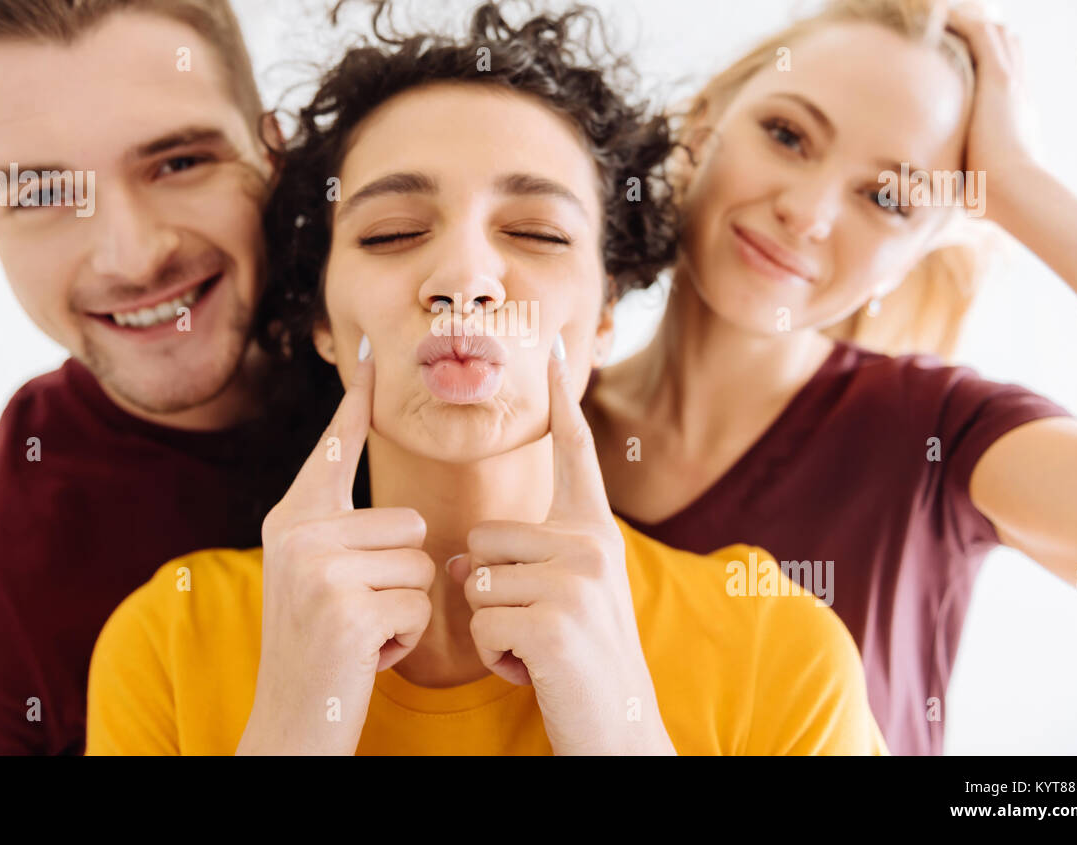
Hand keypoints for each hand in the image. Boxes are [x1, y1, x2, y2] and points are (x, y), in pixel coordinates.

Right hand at [238, 338, 435, 754]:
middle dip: (401, 577)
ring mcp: (318, 569)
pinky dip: (405, 640)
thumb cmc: (320, 649)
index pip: (334, 450)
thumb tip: (406, 512)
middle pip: (408, 522)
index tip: (372, 350)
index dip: (356, 401)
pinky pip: (418, 605)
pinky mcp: (346, 607)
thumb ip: (345, 533)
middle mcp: (297, 533)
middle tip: (357, 614)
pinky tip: (366, 656)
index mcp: (291, 519)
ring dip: (405, 609)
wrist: (292, 721)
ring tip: (361, 633)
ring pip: (420, 564)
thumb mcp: (319, 578)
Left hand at [448, 341, 674, 754]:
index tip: (550, 346)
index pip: (573, 452)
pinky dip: (494, 656)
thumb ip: (522, 563)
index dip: (559, 399)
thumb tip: (457, 558)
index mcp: (596, 531)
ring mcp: (577, 580)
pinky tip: (534, 672)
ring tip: (537, 651)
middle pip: (484, 535)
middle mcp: (593, 543)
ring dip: (491, 628)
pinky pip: (481, 621)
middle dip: (491, 591)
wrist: (619, 731)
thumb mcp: (562, 600)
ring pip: (475, 580)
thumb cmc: (581, 664)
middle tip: (539, 630)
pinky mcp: (554, 620)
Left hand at [945, 6, 1040, 220]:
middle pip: (1004, 43)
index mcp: (1011, 112)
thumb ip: (950, 178)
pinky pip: (982, 33)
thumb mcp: (968, 180)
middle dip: (977, 30)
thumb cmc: (990, 197)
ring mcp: (1009, 83)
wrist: (1014, 192)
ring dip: (968, 19)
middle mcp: (1015, 91)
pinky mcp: (999, 79)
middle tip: (943, 24)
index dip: (983, 57)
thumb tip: (920, 200)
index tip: (954, 53)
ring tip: (937, 11)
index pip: (1002, 72)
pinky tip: (939, 11)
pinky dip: (963, 18)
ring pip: (995, 33)